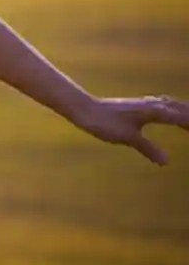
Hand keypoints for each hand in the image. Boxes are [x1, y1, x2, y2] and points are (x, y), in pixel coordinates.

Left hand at [73, 94, 188, 164]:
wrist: (86, 109)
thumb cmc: (106, 123)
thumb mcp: (129, 138)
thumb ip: (149, 148)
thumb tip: (167, 162)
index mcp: (155, 111)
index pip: (183, 117)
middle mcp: (153, 104)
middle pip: (181, 109)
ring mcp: (145, 103)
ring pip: (172, 105)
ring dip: (185, 111)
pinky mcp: (138, 105)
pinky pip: (163, 106)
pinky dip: (173, 110)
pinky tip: (168, 113)